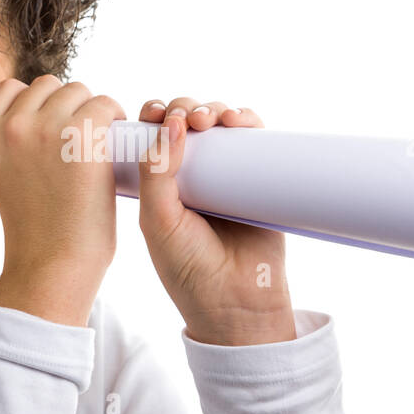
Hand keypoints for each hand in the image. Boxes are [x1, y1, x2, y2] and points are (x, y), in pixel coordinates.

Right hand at [0, 74, 124, 326]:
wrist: (52, 266)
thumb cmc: (38, 231)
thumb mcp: (7, 177)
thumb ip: (14, 143)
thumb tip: (40, 113)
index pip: (11, 88)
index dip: (38, 104)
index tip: (55, 128)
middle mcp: (10, 127)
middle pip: (47, 85)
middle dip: (67, 106)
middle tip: (81, 141)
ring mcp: (43, 128)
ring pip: (78, 90)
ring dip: (93, 110)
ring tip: (99, 142)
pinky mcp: (79, 136)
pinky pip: (104, 104)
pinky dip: (114, 118)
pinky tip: (114, 142)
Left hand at [136, 98, 297, 344]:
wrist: (237, 304)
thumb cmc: (189, 270)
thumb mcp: (158, 222)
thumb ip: (155, 175)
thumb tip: (172, 123)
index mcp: (159, 183)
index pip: (153, 136)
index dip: (153, 116)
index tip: (155, 113)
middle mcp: (192, 175)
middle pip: (187, 122)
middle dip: (185, 108)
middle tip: (188, 119)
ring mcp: (227, 176)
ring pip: (220, 126)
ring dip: (214, 109)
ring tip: (211, 120)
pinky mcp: (261, 180)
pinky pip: (256, 141)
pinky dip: (248, 121)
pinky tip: (239, 120)